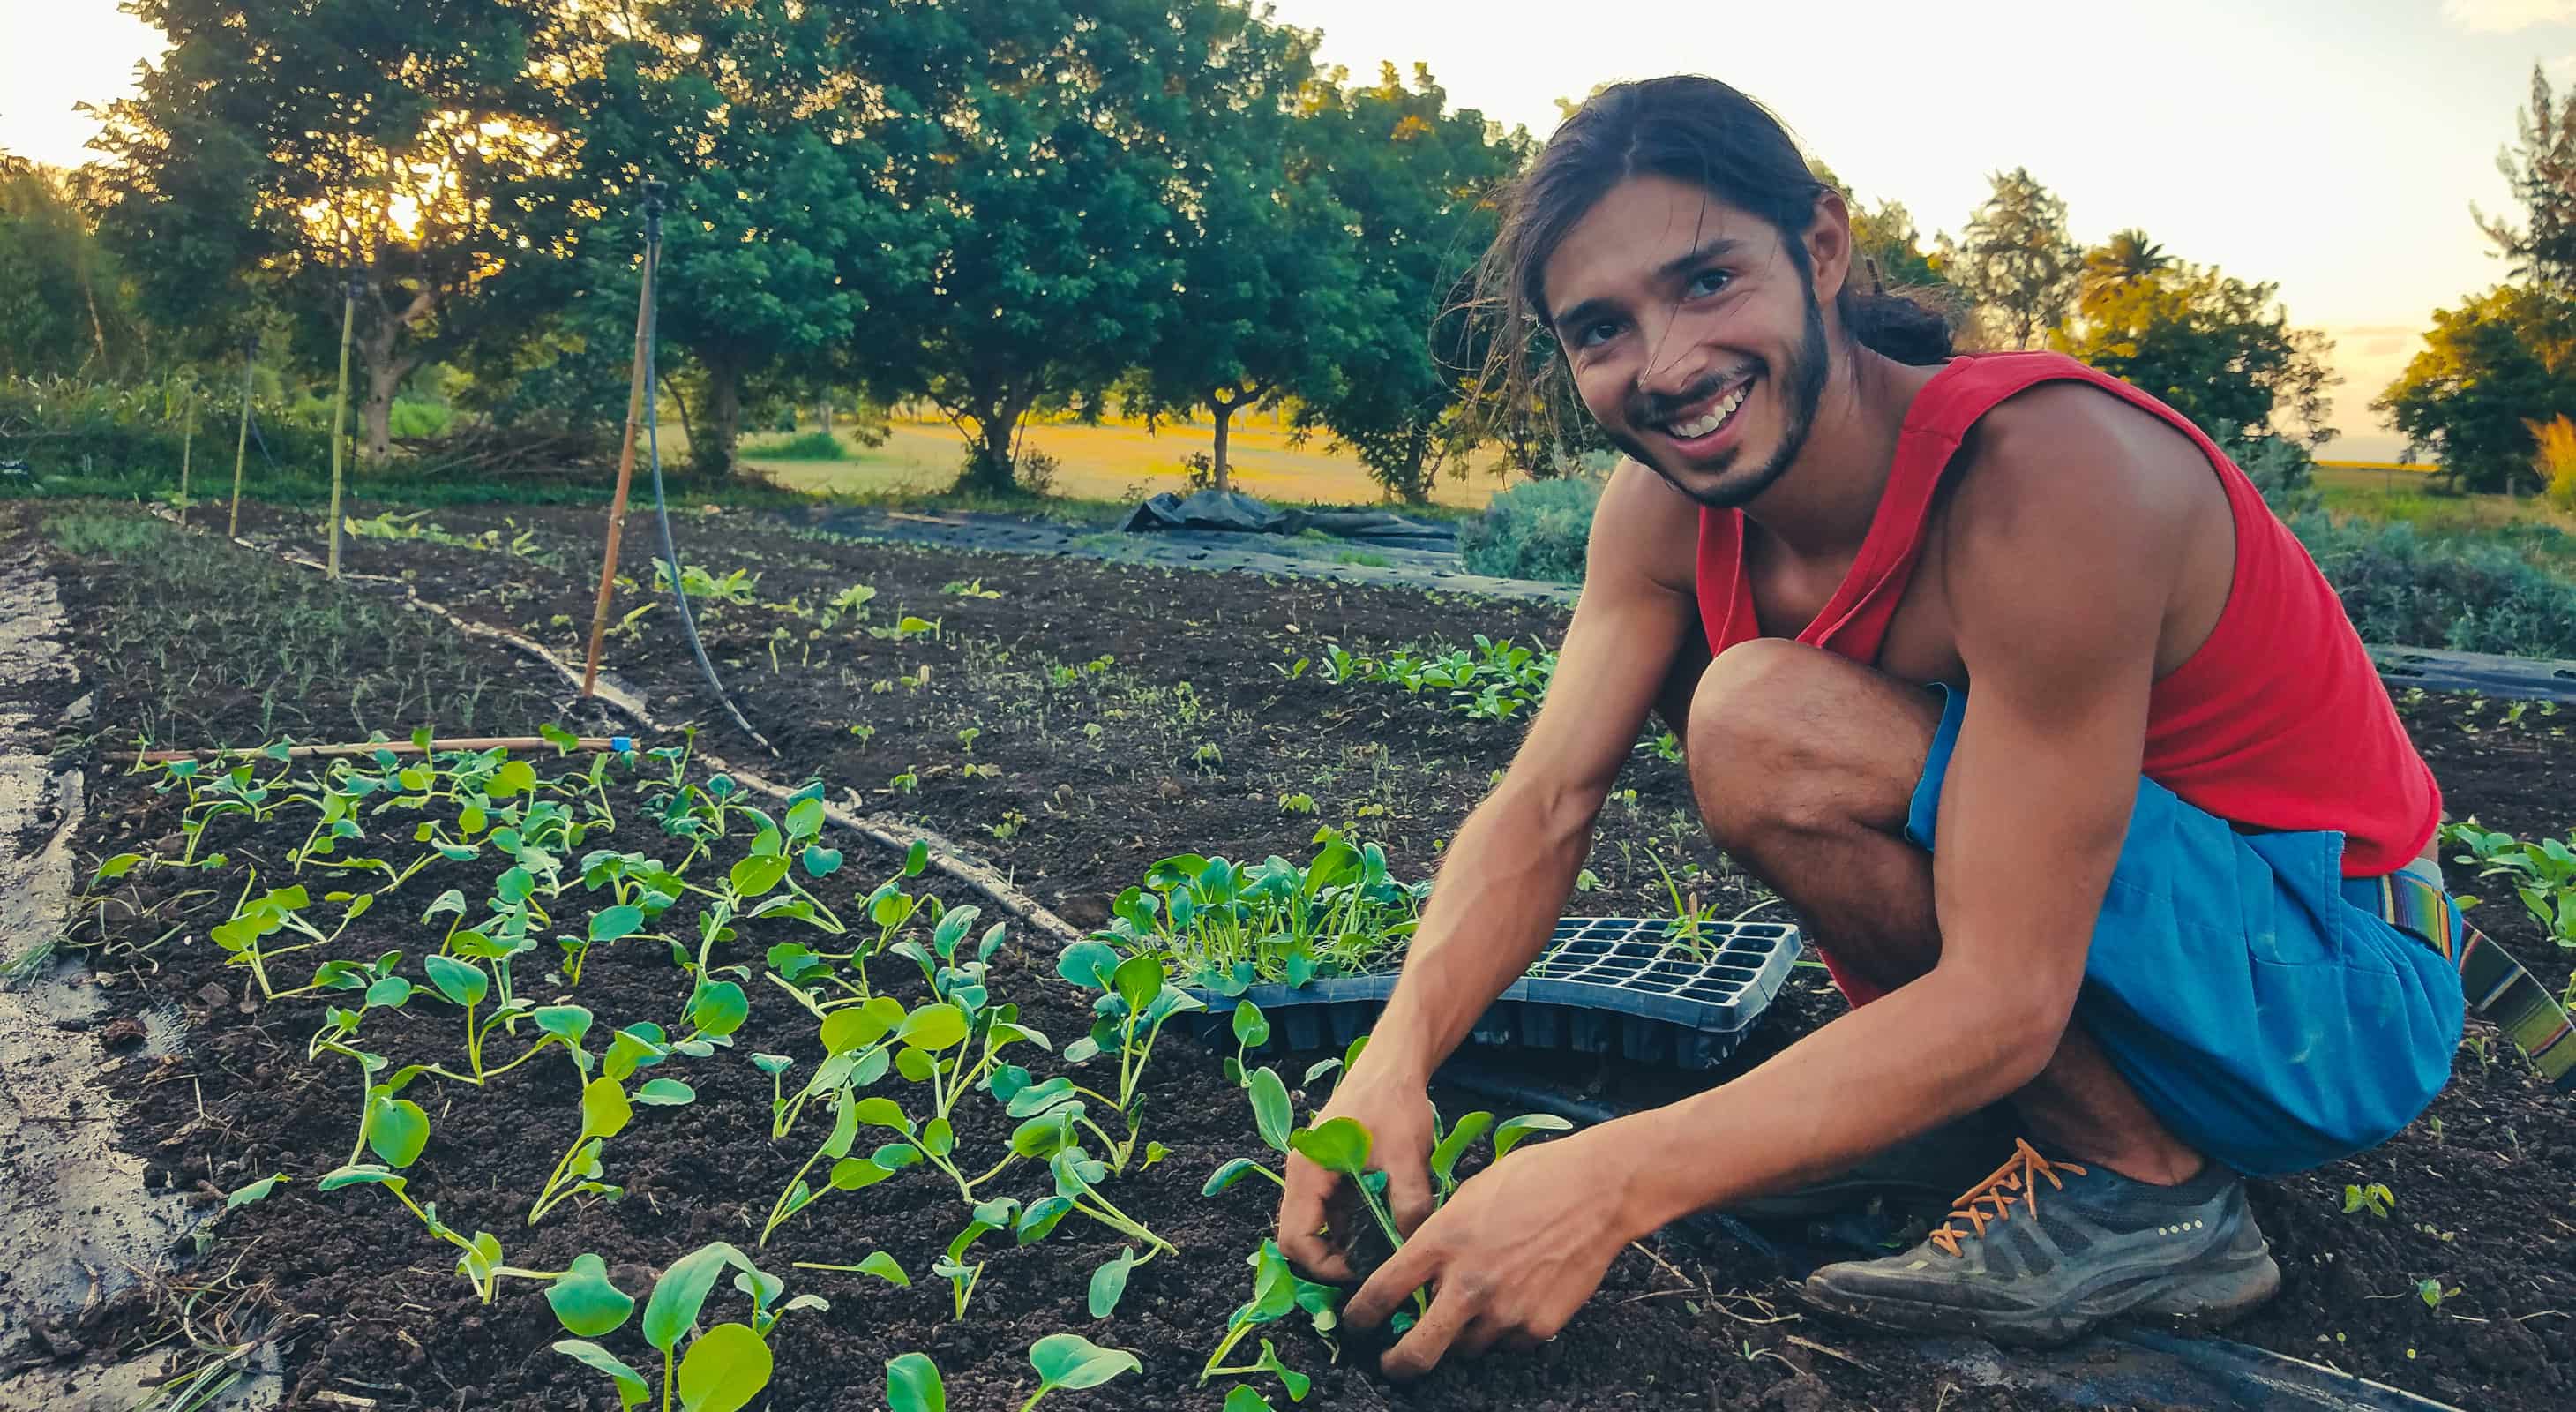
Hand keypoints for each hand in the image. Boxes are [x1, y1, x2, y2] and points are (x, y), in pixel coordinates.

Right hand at [1275, 1066, 1435, 1281]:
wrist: (1393, 1061)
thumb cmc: (1393, 1102)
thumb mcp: (1406, 1157)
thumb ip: (1409, 1206)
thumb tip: (1411, 1248)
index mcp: (1307, 1173)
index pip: (1295, 1240)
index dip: (1325, 1266)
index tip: (1363, 1270)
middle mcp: (1302, 1176)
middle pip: (1302, 1237)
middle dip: (1335, 1259)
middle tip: (1374, 1266)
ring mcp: (1315, 1173)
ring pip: (1319, 1226)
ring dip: (1347, 1242)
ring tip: (1384, 1247)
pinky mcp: (1331, 1170)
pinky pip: (1334, 1210)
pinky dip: (1355, 1224)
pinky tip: (1387, 1223)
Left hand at [1343, 1124, 1633, 1379]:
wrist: (1597, 1191)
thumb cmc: (1533, 1179)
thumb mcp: (1468, 1195)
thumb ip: (1438, 1237)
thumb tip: (1418, 1272)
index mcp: (1442, 1243)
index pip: (1382, 1293)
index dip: (1360, 1316)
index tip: (1356, 1323)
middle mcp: (1468, 1284)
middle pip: (1417, 1350)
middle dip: (1397, 1364)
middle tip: (1392, 1363)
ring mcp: (1505, 1311)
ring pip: (1466, 1348)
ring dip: (1462, 1335)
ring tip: (1479, 1304)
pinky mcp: (1538, 1327)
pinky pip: (1507, 1343)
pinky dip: (1504, 1331)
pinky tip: (1517, 1297)